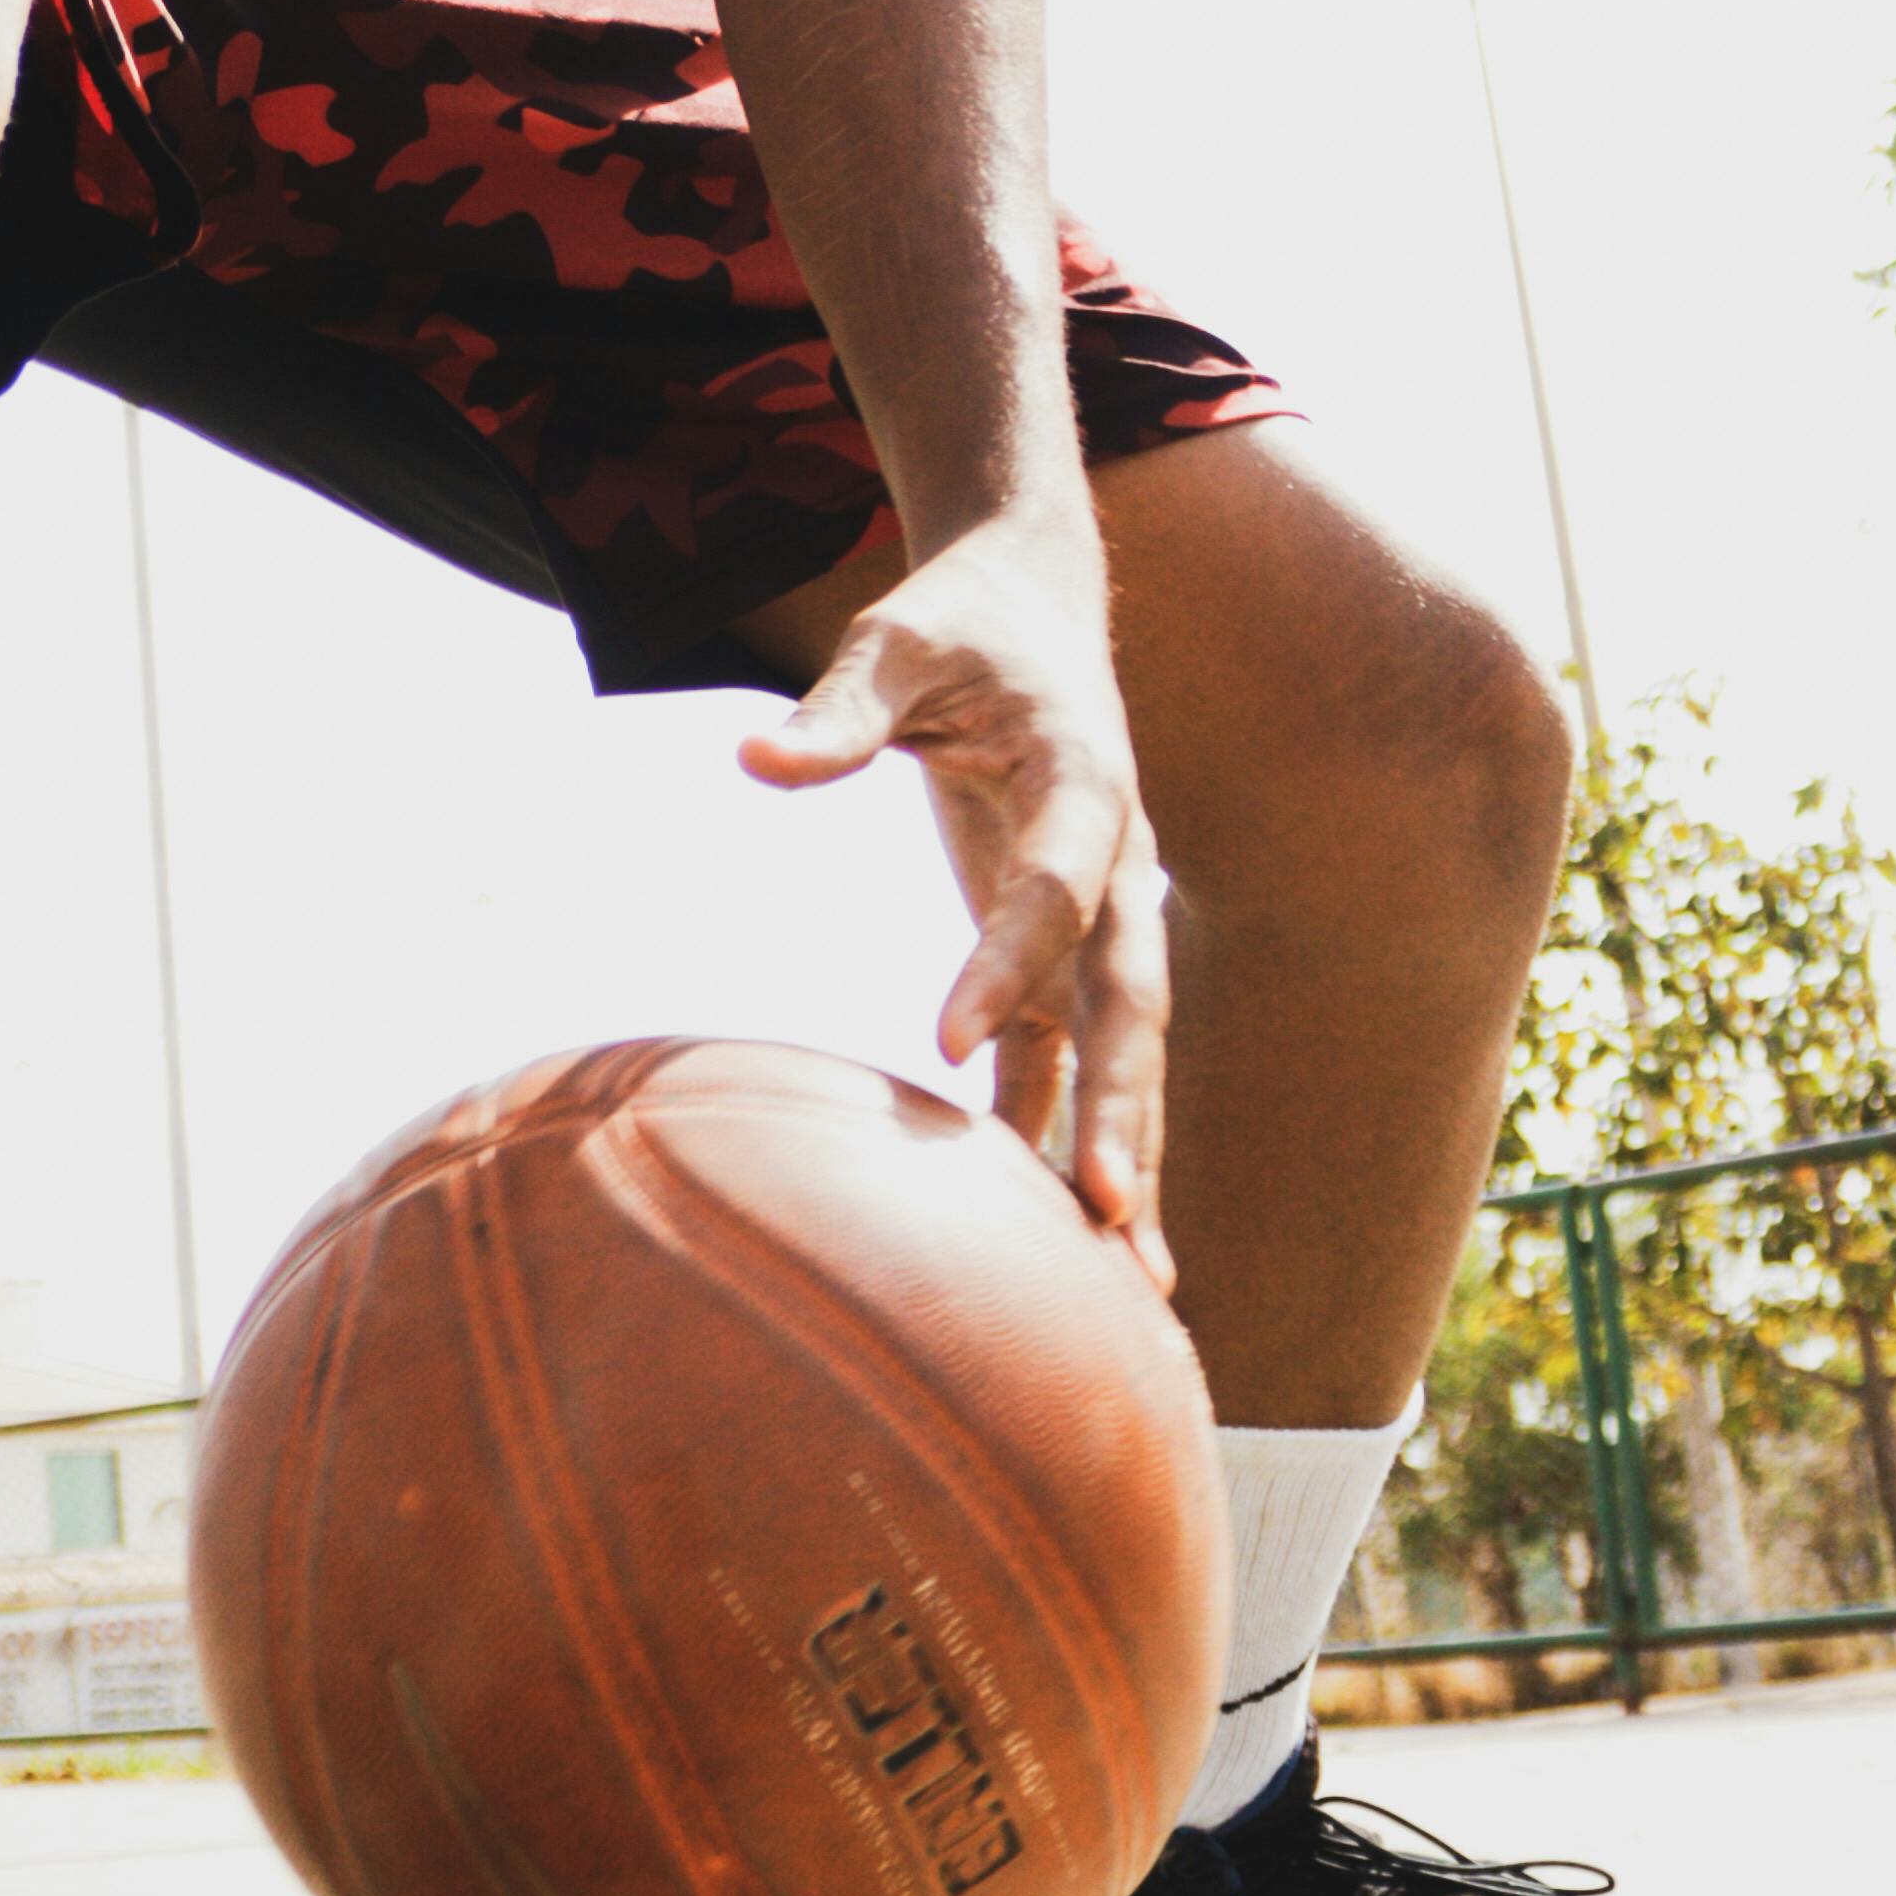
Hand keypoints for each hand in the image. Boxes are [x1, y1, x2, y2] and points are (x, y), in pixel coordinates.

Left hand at [738, 525, 1171, 1277]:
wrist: (1033, 610)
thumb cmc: (957, 624)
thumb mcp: (897, 640)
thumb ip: (839, 708)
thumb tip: (755, 763)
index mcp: (1084, 779)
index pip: (1053, 887)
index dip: (1007, 962)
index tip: (946, 1041)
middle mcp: (1114, 860)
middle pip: (1126, 999)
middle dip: (1125, 1107)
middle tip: (1112, 1212)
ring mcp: (1095, 913)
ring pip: (1116, 1050)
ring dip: (1125, 1155)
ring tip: (1139, 1285)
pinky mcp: (1054, 947)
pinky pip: (1065, 1055)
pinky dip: (1064, 1140)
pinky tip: (1058, 1239)